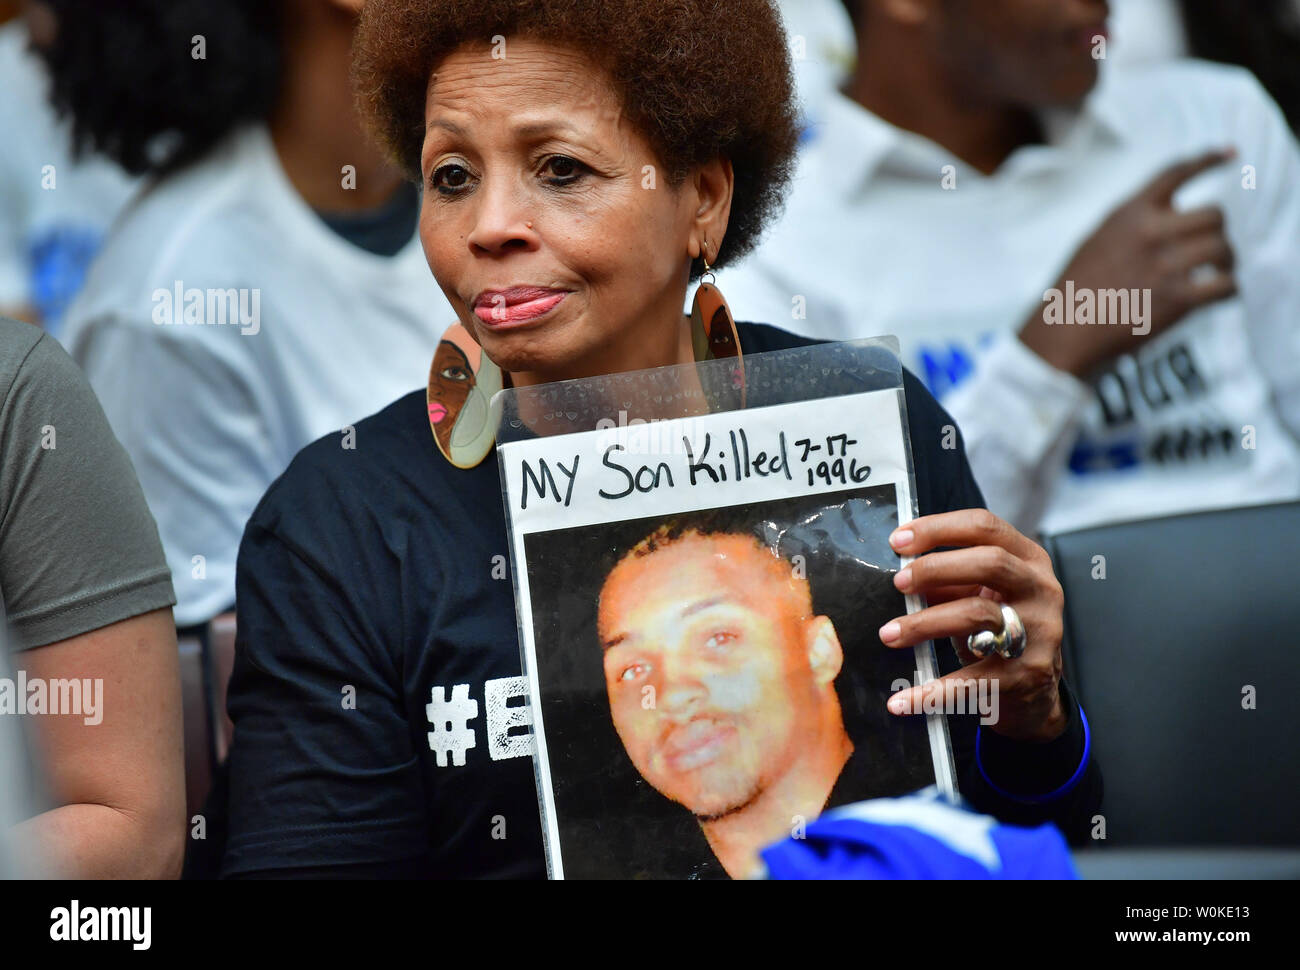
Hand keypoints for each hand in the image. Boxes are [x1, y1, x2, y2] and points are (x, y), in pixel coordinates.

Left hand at [878, 509, 1065, 742]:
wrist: (1035, 694)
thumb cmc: (998, 631)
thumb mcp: (980, 595)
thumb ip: (948, 580)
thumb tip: (900, 570)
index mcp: (1028, 559)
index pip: (985, 527)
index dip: (938, 528)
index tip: (898, 540)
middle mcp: (1041, 590)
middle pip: (990, 562)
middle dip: (936, 567)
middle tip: (897, 582)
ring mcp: (1039, 632)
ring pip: (979, 614)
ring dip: (924, 623)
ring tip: (888, 635)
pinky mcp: (1027, 674)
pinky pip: (973, 680)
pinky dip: (932, 692)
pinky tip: (900, 702)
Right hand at [1019, 149, 1237, 377]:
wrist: (1065, 329)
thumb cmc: (1076, 288)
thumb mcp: (1096, 240)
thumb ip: (1133, 223)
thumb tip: (1171, 216)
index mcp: (1129, 214)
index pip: (1175, 174)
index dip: (1207, 159)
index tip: (1230, 153)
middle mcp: (1150, 234)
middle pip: (1215, 214)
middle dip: (1218, 230)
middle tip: (1212, 247)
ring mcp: (1165, 266)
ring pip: (1224, 248)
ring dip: (1226, 259)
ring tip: (1217, 271)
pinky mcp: (1177, 299)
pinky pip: (1226, 285)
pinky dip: (1229, 288)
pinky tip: (1219, 291)